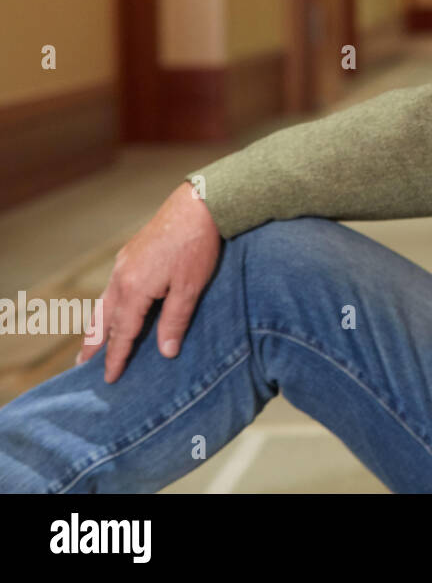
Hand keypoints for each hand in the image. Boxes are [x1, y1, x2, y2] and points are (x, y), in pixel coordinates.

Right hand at [78, 181, 221, 382]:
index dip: (116, 357)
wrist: (197, 206)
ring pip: (104, 302)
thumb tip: (166, 353)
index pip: (122, 332)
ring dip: (97, 325)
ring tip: (90, 343)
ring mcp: (123, 264)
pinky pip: (112, 288)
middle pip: (103, 319)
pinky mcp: (130, 254)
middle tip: (81, 366)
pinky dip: (107, 305)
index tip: (110, 378)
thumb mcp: (189, 288)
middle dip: (94, 344)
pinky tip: (113, 309)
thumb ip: (175, 321)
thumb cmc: (196, 247)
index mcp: (134, 289)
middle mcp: (121, 277)